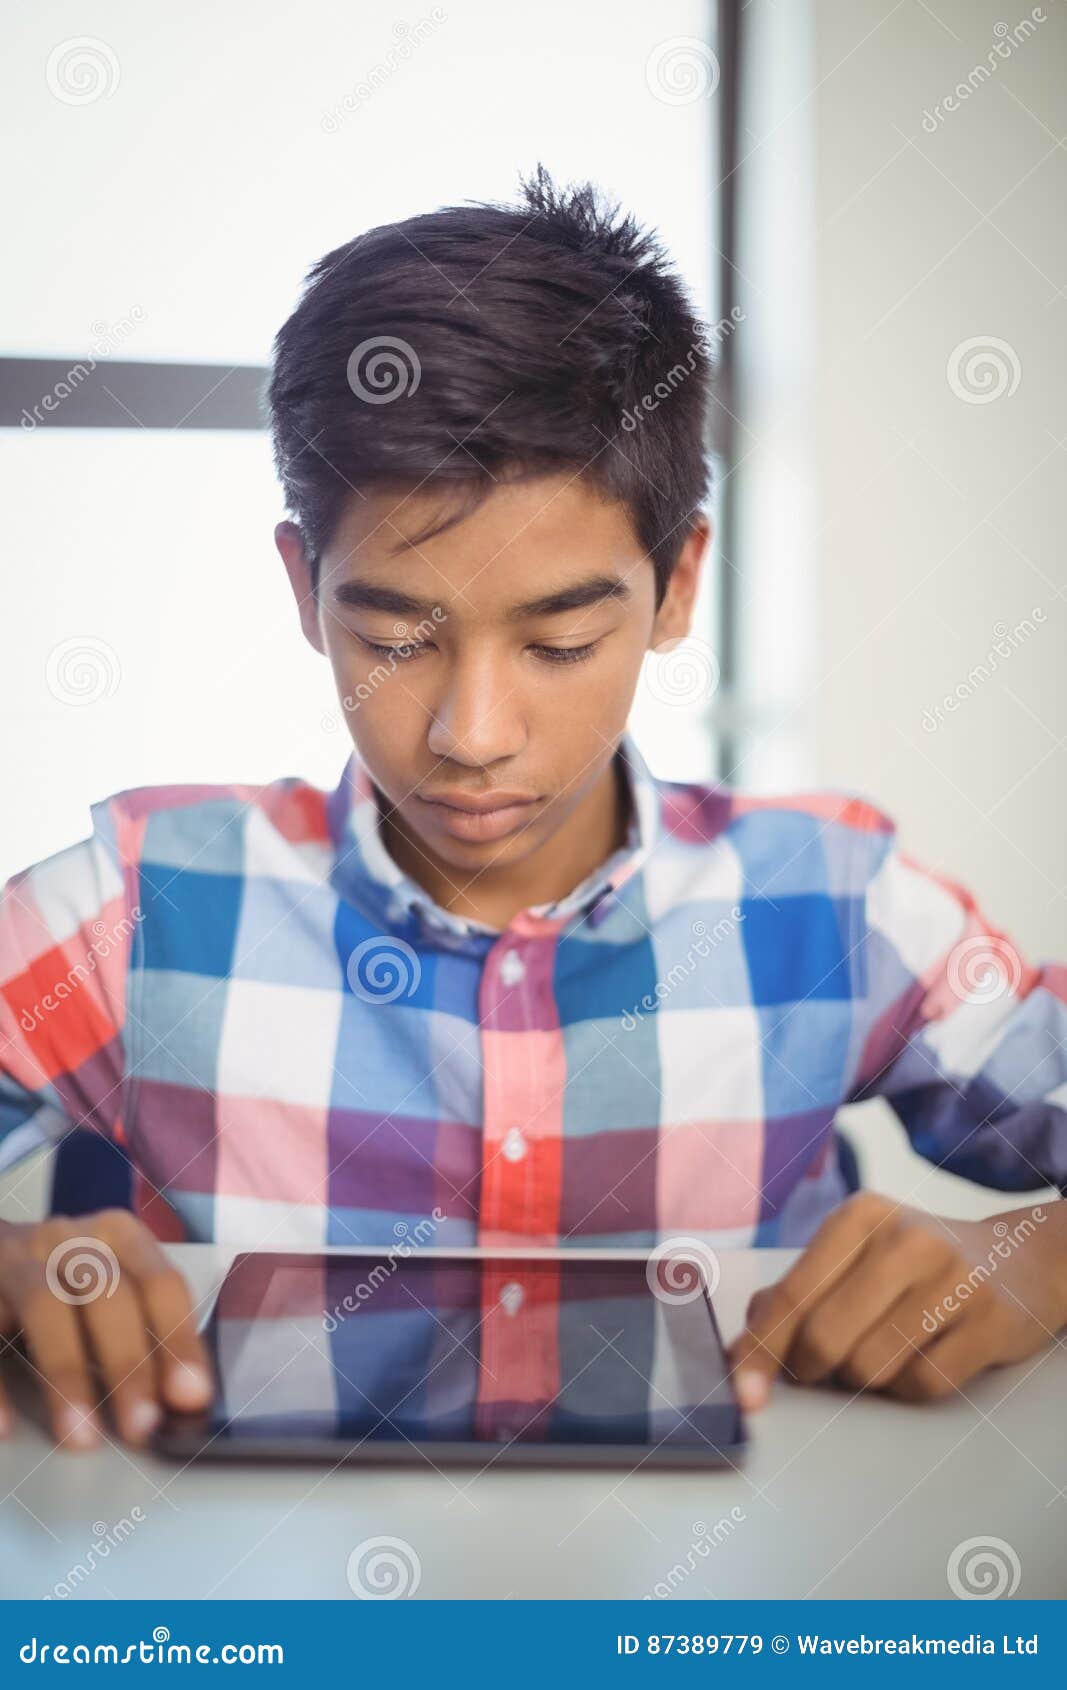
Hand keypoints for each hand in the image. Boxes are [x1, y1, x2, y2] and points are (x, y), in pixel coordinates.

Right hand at [0, 1209, 213, 1449]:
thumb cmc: (67, 1278)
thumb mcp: (111, 1284)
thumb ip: (145, 1329)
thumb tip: (184, 1400)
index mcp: (119, 1235)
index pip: (160, 1283)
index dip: (178, 1341)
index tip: (191, 1397)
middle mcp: (70, 1238)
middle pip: (107, 1295)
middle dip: (129, 1365)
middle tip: (140, 1427)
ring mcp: (16, 1257)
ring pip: (45, 1307)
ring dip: (67, 1374)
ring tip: (81, 1436)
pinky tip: (6, 1427)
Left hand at [729, 1192, 1066, 1409]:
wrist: (1021, 1260)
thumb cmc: (918, 1265)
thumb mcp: (856, 1256)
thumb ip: (796, 1294)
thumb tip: (740, 1350)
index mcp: (859, 1216)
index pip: (790, 1296)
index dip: (760, 1351)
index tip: (742, 1394)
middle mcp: (905, 1239)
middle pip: (824, 1339)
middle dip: (815, 1369)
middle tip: (828, 1364)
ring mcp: (952, 1279)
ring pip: (869, 1369)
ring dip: (865, 1379)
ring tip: (886, 1348)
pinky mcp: (990, 1322)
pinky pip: (921, 1387)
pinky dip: (909, 1388)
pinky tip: (925, 1355)